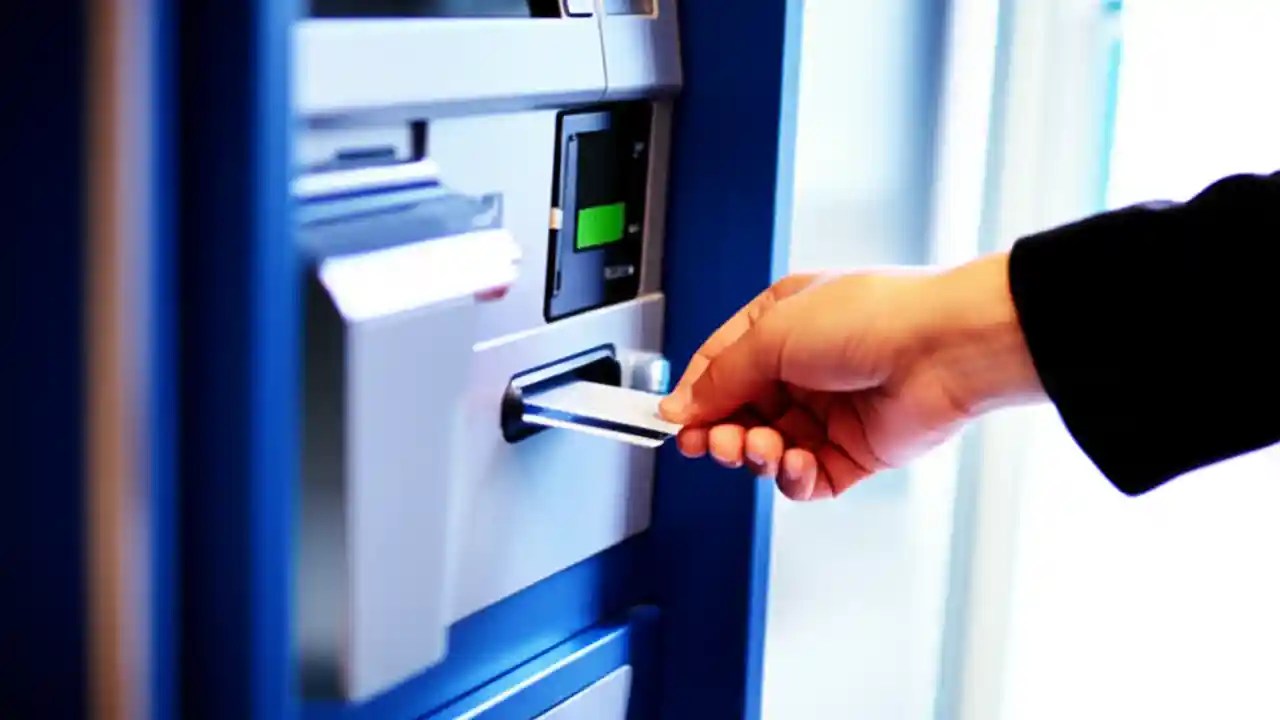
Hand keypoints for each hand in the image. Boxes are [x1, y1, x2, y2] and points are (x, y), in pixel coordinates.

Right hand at [657, 253, 1042, 499]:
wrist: (944, 350)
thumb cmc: (873, 317)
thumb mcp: (772, 334)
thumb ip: (721, 376)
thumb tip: (682, 406)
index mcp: (780, 324)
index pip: (719, 366)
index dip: (693, 397)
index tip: (671, 423)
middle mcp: (803, 368)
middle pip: (739, 414)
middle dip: (720, 432)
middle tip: (711, 442)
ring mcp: (828, 412)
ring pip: (768, 449)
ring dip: (755, 455)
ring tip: (760, 449)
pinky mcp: (853, 452)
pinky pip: (806, 478)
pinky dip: (794, 478)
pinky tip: (797, 464)